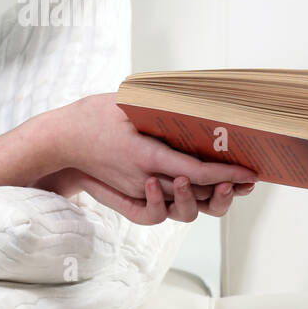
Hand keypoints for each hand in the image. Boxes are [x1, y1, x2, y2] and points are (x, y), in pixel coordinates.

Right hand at [34, 93, 258, 225]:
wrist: (59, 141)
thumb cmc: (92, 116)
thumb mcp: (127, 101)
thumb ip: (160, 104)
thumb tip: (194, 98)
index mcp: (145, 155)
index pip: (196, 171)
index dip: (226, 173)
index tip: (248, 172)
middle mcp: (143, 179)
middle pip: (193, 196)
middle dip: (224, 191)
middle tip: (247, 182)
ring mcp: (136, 190)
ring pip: (179, 207)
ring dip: (206, 200)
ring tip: (227, 187)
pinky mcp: (130, 194)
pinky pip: (159, 210)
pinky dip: (179, 203)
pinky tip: (195, 190)